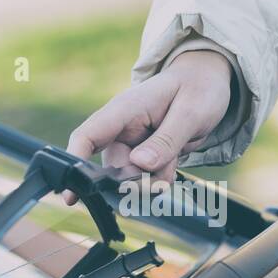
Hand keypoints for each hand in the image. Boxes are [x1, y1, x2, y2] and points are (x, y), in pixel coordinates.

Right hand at [64, 50, 231, 203]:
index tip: (70, 194)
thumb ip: (166, 139)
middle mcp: (120, 130)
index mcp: (123, 110)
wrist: (208, 83)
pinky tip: (174, 159)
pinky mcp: (141, 157)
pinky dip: (162, 177)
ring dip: (155, 178)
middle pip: (113, 171)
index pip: (87, 137)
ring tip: (175, 155)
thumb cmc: (198, 88)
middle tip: (167, 166)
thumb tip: (140, 164)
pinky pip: (146, 180)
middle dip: (138, 180)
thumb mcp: (190, 112)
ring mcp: (129, 145)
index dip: (74, 164)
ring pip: (131, 180)